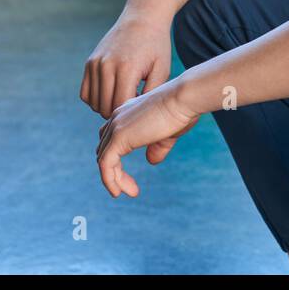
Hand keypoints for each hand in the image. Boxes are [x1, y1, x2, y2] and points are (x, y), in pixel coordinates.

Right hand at [81, 2, 172, 118]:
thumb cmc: (157, 46)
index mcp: (126, 69)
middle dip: (119, 113)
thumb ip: (151, 95)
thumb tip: (139, 117)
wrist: (143, 18)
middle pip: (105, 107)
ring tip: (126, 97)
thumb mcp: (162, 70)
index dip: (131, 114)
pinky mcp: (89, 63)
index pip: (120, 107)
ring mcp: (95, 64)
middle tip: (135, 104)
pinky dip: (96, 99)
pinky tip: (113, 93)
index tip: (143, 109)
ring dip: (107, 106)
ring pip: (94, 103)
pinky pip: (85, 93)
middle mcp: (106, 66)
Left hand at [96, 79, 199, 197]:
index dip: (117, 157)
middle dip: (114, 170)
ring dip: (114, 179)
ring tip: (129, 192)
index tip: (130, 173)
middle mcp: (117, 118)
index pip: (112, 138)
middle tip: (130, 188)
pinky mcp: (118, 138)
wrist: (184, 97)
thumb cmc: (182, 110)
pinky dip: (110, 180)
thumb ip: (157, 146)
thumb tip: (151, 161)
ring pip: (104, 159)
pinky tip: (119, 192)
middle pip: (105, 149)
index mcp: (127, 112)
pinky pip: (106, 165)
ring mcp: (116, 127)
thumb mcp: (169, 132)